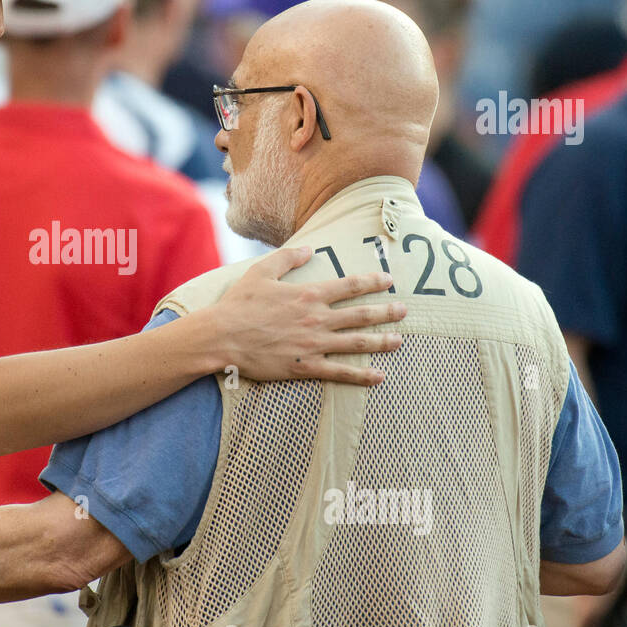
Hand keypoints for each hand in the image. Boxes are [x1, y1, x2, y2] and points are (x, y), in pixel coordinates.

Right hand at [213, 246, 403, 385]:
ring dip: (381, 341)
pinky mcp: (306, 366)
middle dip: (386, 312)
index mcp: (308, 294)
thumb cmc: (238, 304)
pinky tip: (379, 376)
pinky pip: (340, 372)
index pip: (350, 286)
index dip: (372, 282)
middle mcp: (317, 318)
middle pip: (361, 314)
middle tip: (404, 311)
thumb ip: (287, 258)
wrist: (222, 336)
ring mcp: (314, 344)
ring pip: (357, 343)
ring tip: (399, 340)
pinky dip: (361, 375)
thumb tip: (310, 250)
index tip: (388, 281)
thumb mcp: (260, 272)